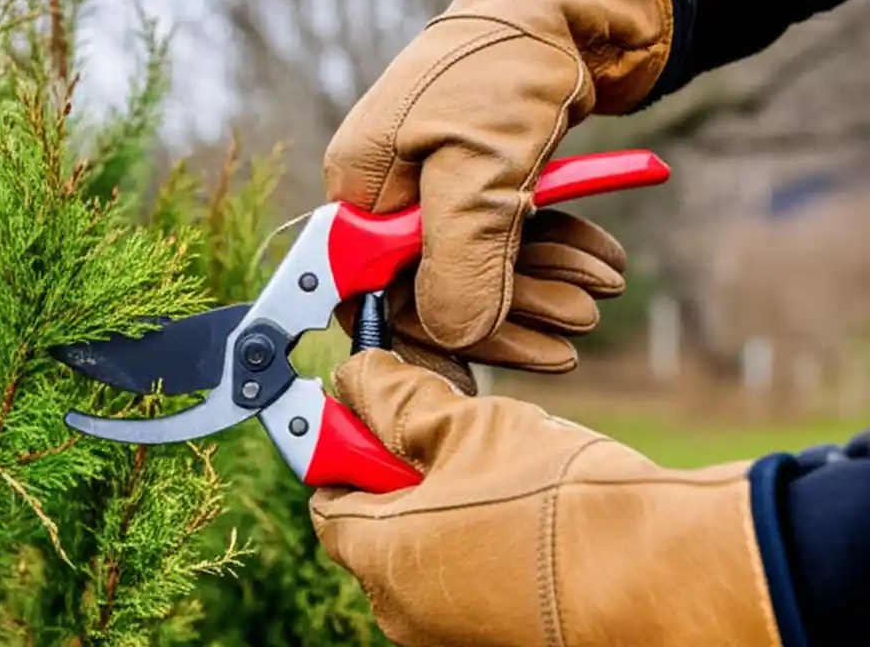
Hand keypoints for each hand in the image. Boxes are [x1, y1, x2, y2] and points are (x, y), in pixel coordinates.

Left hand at [309, 349, 782, 645]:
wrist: (671, 578)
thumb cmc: (565, 502)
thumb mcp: (470, 427)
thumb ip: (397, 401)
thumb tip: (359, 378)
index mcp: (379, 558)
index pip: (327, 497)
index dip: (345, 446)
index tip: (376, 412)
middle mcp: (403, 613)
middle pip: (374, 529)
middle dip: (400, 477)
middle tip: (451, 433)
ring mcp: (453, 635)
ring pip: (426, 556)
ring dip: (445, 508)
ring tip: (504, 471)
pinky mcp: (500, 641)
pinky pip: (471, 582)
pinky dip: (482, 544)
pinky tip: (531, 512)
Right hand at [325, 0, 673, 371]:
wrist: (567, 1)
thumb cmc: (507, 65)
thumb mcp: (481, 170)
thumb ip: (461, 261)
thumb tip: (454, 338)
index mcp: (363, 187)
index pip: (375, 292)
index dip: (430, 331)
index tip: (487, 360)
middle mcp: (390, 191)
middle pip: (436, 285)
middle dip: (512, 306)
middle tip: (579, 319)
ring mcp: (435, 185)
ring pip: (482, 264)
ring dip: (547, 280)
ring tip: (605, 285)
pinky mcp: (480, 178)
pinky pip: (508, 236)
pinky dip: (556, 248)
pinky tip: (603, 255)